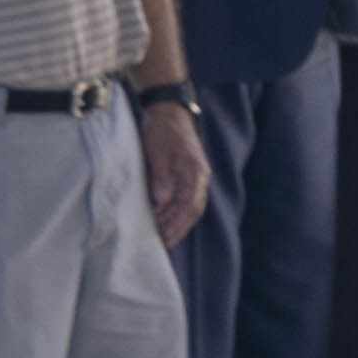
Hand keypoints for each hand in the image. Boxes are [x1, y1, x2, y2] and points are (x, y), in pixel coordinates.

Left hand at [138, 103, 207, 245]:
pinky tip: (163, 221)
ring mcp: (195, 178)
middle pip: (193, 211)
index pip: (189, 205)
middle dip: (177, 229)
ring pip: (190, 208)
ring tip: (162, 238)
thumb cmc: (162, 129)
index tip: (162, 236)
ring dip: (176, 224)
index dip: (176, 223)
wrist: (168, 112)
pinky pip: (185, 200)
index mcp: (195, 172)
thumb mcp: (158, 150)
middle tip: (162, 245)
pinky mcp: (187, 177)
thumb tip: (162, 200)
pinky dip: (175, 213)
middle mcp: (199, 177)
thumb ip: (161, 176)